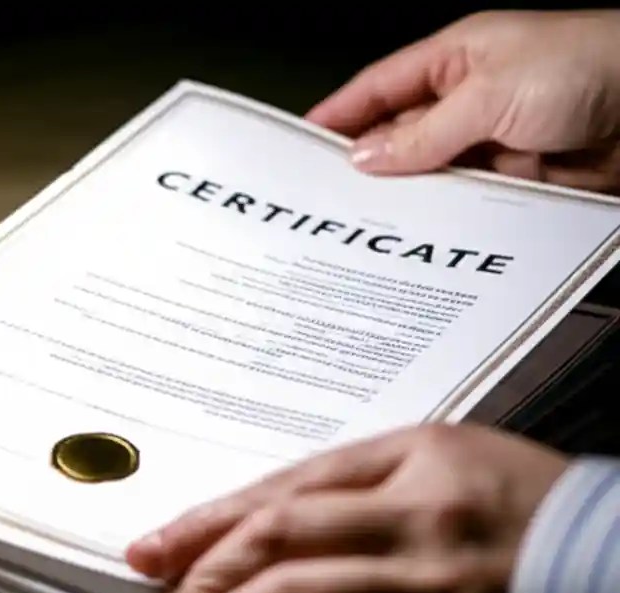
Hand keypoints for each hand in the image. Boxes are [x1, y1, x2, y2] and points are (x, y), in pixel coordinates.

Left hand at [125, 423, 568, 592]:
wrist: (616, 575)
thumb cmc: (522, 508)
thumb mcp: (439, 460)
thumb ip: (346, 482)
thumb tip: (246, 524)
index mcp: (415, 461)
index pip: (281, 493)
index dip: (204, 525)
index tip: (150, 551)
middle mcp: (417, 526)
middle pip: (275, 548)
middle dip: (202, 582)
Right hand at [305, 9, 619, 192]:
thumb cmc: (592, 64)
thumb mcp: (490, 94)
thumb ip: (424, 134)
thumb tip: (368, 157)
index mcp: (455, 59)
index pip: (378, 89)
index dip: (338, 115)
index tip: (300, 143)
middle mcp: (470, 100)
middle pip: (400, 138)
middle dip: (368, 166)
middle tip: (328, 197)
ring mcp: (494, 141)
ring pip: (433, 177)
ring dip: (411, 198)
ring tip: (372, 223)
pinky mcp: (519, 179)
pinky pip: (470, 205)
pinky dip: (450, 219)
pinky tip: (427, 234)